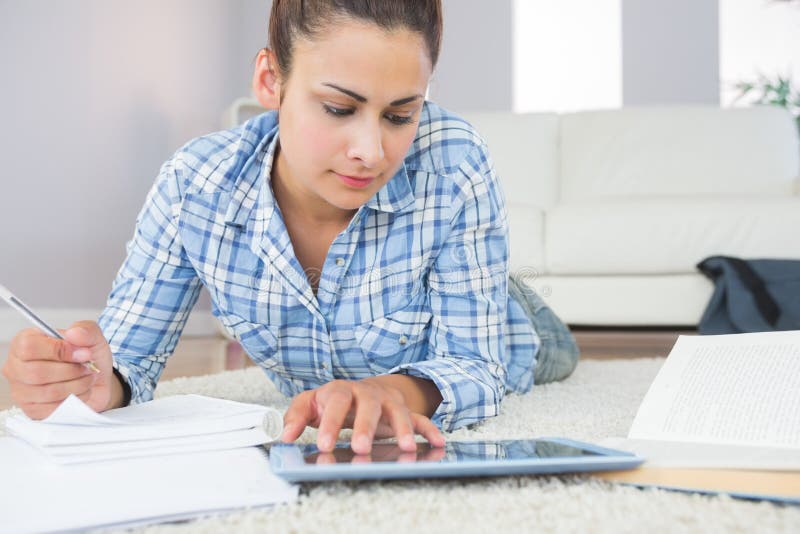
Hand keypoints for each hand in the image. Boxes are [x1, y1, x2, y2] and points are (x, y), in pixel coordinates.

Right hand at [1, 321, 117, 418]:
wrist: (96, 380)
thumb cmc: (87, 357)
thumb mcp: (92, 337)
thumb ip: (86, 330)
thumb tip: (74, 334)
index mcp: (25, 343)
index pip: (29, 347)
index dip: (58, 350)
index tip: (81, 352)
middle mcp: (17, 367)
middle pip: (36, 372)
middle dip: (71, 370)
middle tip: (87, 367)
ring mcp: (22, 391)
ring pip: (47, 392)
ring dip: (77, 384)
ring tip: (88, 377)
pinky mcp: (33, 409)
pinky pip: (53, 408)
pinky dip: (75, 399)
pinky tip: (81, 390)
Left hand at [281, 378, 445, 454]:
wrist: (360, 388)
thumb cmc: (333, 400)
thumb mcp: (311, 403)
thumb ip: (296, 416)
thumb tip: (285, 435)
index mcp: (340, 390)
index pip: (335, 402)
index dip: (330, 423)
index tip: (323, 444)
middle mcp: (366, 393)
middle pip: (368, 405)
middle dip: (365, 426)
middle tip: (360, 448)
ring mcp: (387, 401)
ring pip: (397, 411)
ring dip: (402, 429)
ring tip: (405, 448)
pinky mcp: (403, 410)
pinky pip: (420, 418)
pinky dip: (429, 429)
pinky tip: (437, 443)